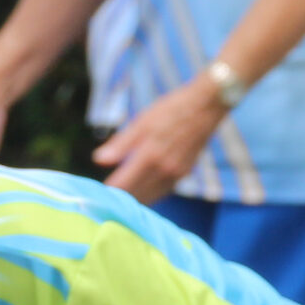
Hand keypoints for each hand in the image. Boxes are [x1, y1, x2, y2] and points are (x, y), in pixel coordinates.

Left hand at [93, 83, 224, 204]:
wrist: (206, 105)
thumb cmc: (172, 109)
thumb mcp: (142, 122)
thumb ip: (120, 144)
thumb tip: (98, 160)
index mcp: (149, 156)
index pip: (123, 184)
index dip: (109, 191)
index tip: (98, 192)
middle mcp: (163, 170)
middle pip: (136, 195)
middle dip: (121, 197)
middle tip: (108, 196)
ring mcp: (176, 174)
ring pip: (151, 197)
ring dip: (136, 198)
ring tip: (122, 197)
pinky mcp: (185, 173)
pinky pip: (164, 191)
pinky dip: (151, 194)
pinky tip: (143, 190)